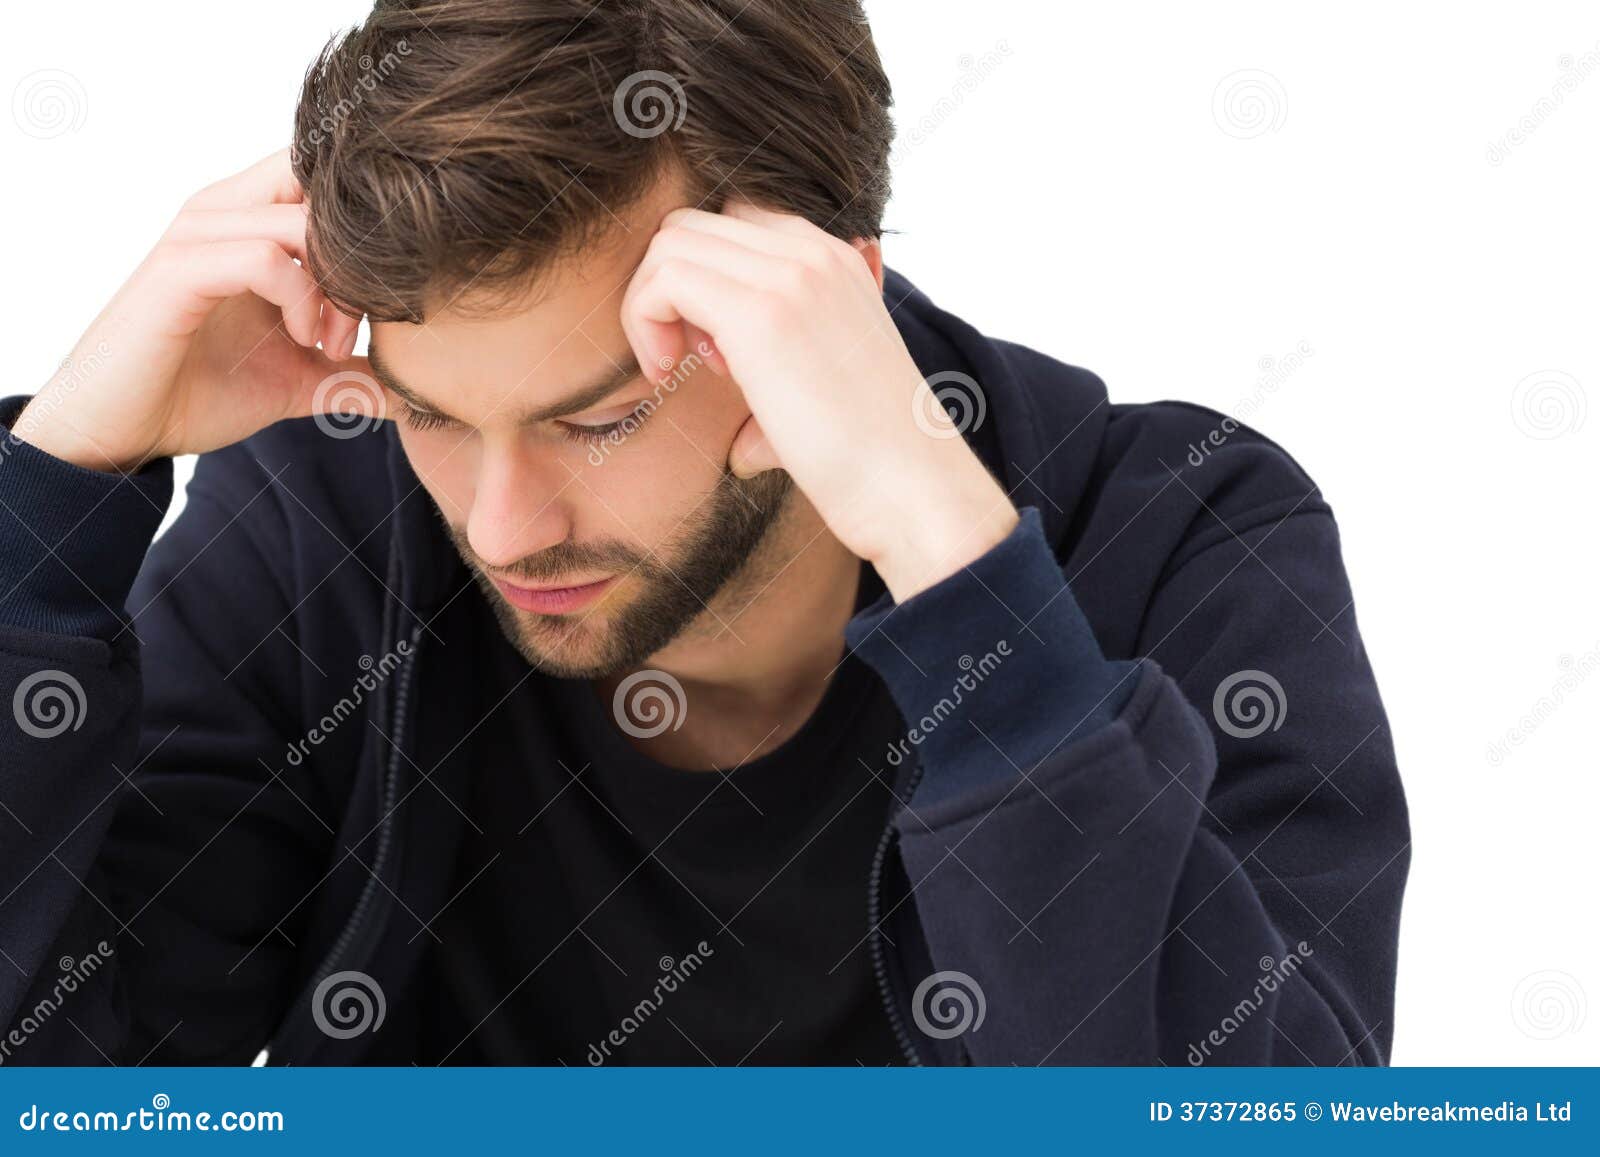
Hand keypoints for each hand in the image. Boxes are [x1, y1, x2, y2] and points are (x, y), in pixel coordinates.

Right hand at [14, 148, 370, 472]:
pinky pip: (261, 258)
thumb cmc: (202, 391)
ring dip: (337, 287)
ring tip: (329, 342)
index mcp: (253, 220)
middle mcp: (225, 210)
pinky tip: (303, 341)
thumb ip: (359, 369)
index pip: (330, 179)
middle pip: (325, 187)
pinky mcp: (179, 270)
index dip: (375, 231)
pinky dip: (300, 299)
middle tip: (363, 326)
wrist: (126, 429)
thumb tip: (424, 384)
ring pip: (302, 222)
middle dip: (364, 258)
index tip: (387, 299)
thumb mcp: (303, 380)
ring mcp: (198, 235)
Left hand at [619, 201, 1018, 600]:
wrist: (911, 487)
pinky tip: (671, 376)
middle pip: (694, 224)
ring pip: (671, 241)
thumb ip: (789, 389)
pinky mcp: (761, 314)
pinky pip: (664, 278)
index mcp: (835, 260)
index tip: (718, 354)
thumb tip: (742, 446)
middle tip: (692, 361)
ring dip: (653, 304)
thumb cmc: (872, 461)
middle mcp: (815, 252)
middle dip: (671, 288)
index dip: (705, 279)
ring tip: (681, 368)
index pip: (733, 222)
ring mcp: (791, 275)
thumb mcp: (832, 391)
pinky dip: (645, 321)